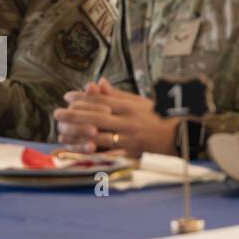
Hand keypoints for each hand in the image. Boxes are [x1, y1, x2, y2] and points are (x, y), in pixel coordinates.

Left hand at [54, 77, 178, 156]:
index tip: (67, 97)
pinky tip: (79, 152)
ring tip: (62, 132)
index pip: (101, 101)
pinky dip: (93, 154)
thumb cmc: (159, 118)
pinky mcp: (131, 154)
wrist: (182, 137)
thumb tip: (97, 83)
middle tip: (57, 113)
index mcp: (129, 107)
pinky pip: (109, 155)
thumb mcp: (140, 102)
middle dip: (73, 115)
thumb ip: (117, 95)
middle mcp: (128, 122)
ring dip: (77, 135)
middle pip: (95, 117)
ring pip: (98, 136)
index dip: (82, 98)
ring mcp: (129, 139)